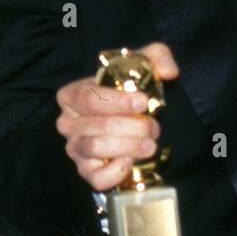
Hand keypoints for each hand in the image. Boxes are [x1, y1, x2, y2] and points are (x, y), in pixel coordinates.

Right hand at [55, 42, 179, 190]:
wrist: (134, 120)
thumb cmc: (132, 91)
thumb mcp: (144, 66)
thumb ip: (157, 58)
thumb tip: (169, 71)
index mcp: (72, 94)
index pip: (89, 98)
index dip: (118, 102)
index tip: (143, 102)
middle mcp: (67, 122)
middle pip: (96, 126)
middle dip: (132, 127)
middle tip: (153, 128)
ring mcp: (75, 149)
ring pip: (95, 148)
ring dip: (129, 146)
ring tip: (150, 144)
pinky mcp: (86, 172)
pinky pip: (96, 177)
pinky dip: (116, 171)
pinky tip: (132, 161)